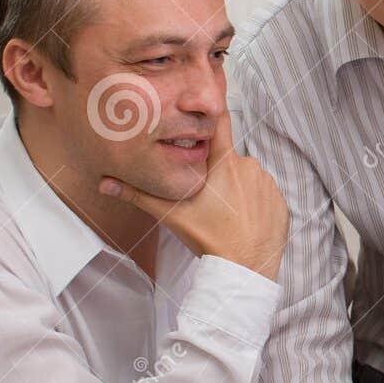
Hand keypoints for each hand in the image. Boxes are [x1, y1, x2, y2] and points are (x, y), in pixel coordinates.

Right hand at [100, 110, 289, 279]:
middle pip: (229, 158)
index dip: (211, 116)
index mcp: (224, 163)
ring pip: (248, 177)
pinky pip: (265, 195)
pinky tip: (243, 220)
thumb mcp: (170, 215)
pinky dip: (255, 204)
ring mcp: (268, 184)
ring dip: (237, 188)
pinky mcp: (281, 202)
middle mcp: (250, 166)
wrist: (244, 270)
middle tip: (207, 196)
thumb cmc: (208, 239)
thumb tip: (103, 183)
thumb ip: (138, 194)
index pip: (220, 122)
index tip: (205, 112)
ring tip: (225, 212)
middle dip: (217, 170)